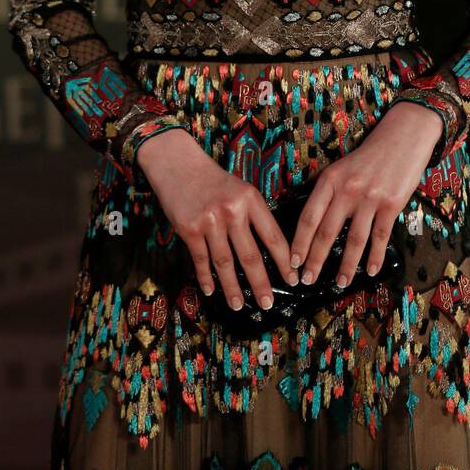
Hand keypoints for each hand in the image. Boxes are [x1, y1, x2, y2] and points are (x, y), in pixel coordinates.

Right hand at [135, 130, 299, 311]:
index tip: (292, 278)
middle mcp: (232, 210)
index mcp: (251, 199)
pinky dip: (206, 278)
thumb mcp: (240, 189)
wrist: (178, 164)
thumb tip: (269, 250)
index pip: (273, 236)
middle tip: (268, 304)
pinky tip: (211, 291)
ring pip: (225, 263)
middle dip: (260, 283)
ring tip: (239, 305)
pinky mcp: (189, 229)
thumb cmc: (214, 180)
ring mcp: (210, 220)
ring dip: (232, 288)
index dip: (283, 261)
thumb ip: (253, 215)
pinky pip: (201, 259)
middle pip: (250, 255)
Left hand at [289, 101, 442, 288]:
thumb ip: (328, 192)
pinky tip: (370, 270)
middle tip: (307, 280)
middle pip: (327, 232)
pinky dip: (374, 256)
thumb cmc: (369, 156)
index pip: (309, 216)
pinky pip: (380, 236)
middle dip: (315, 260)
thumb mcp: (341, 167)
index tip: (292, 261)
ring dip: (346, 266)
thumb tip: (313, 225)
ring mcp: (370, 197)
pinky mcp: (391, 204)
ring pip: (354, 239)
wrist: (403, 137)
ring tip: (339, 282)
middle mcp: (347, 189)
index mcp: (330, 179)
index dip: (299, 242)